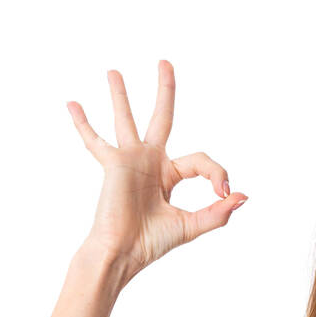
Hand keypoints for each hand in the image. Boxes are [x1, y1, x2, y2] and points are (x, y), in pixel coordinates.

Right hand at [67, 60, 246, 278]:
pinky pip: (95, 141)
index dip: (218, 173)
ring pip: (126, 119)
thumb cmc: (151, 243)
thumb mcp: (191, 225)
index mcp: (169, 175)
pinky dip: (84, 124)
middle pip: (161, 117)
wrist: (123, 253)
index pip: (201, 161)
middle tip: (165, 62)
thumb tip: (242, 196)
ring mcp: (130, 161)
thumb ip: (217, 212)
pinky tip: (72, 104)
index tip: (223, 193)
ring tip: (114, 71)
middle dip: (165, 90)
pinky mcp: (113, 164)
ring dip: (120, 95)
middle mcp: (150, 162)